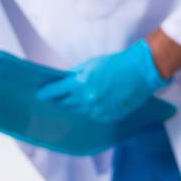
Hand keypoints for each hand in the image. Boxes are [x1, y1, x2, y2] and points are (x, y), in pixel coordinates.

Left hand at [37, 38, 170, 123]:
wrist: (140, 72)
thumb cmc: (116, 64)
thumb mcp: (91, 65)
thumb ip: (75, 76)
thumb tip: (63, 83)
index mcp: (81, 84)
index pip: (55, 92)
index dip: (46, 93)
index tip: (39, 95)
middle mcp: (87, 99)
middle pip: (65, 104)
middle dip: (60, 100)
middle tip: (55, 98)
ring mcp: (97, 110)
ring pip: (79, 111)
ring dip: (76, 105)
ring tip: (78, 99)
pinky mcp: (107, 117)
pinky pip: (93, 116)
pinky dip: (92, 110)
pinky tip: (96, 102)